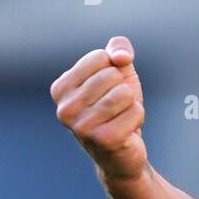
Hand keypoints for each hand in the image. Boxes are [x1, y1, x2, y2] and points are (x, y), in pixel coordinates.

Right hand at [50, 36, 146, 180]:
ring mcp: (81, 126)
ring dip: (131, 104)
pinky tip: (127, 130)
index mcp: (61, 88)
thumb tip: (121, 57)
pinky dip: (138, 117)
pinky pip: (136, 112)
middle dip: (123, 89)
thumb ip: (118, 49)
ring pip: (124, 93)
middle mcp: (65, 108)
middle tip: (115, 108)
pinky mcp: (104, 139)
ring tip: (120, 117)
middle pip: (112, 75)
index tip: (107, 89)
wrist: (122, 150)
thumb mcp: (118, 71)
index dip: (114, 70)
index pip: (100, 57)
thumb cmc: (117, 107)